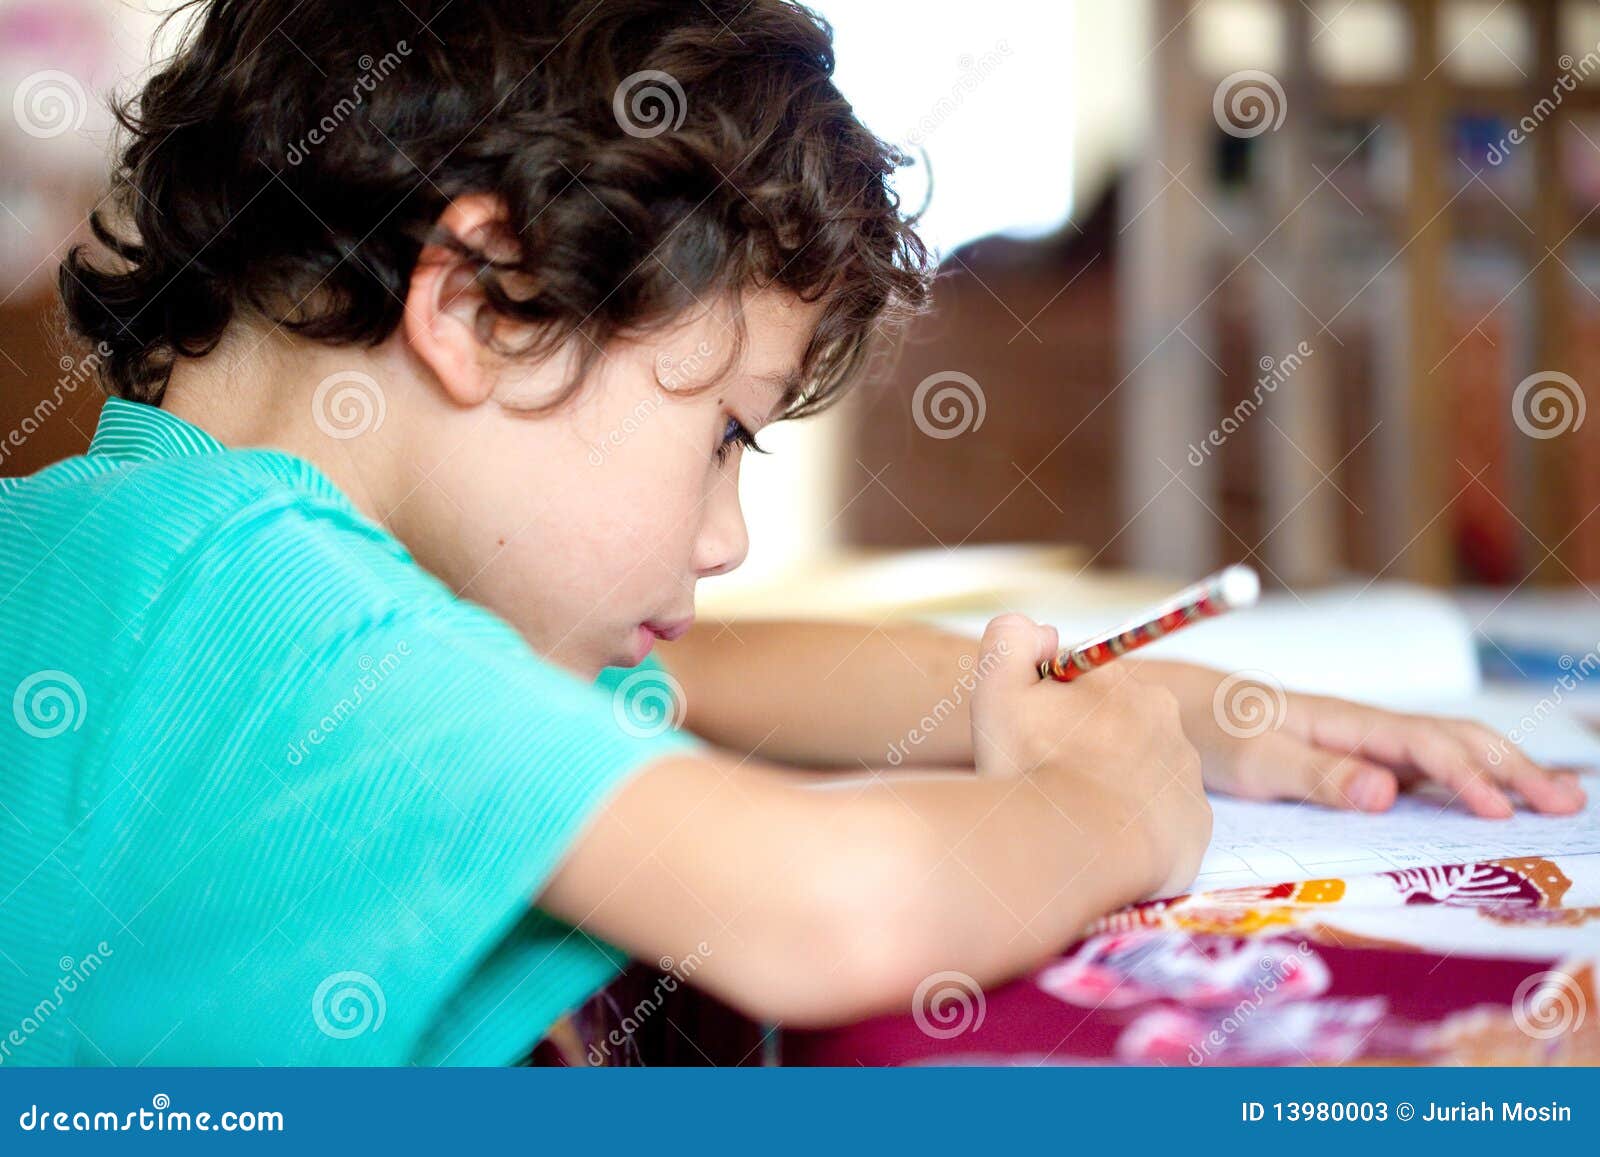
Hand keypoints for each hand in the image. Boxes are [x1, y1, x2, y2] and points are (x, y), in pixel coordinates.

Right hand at [970, 614, 1211, 896]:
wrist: (1077, 850)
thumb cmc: (1035, 768)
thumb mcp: (997, 688)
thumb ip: (1009, 639)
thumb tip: (1041, 630)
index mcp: (1120, 681)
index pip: (1085, 686)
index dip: (1053, 711)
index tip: (1034, 741)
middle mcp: (1165, 717)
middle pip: (1119, 724)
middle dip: (1089, 744)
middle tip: (1052, 778)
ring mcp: (1186, 771)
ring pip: (1143, 769)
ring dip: (1114, 783)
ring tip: (1077, 814)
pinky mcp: (1197, 822)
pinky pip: (1163, 815)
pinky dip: (1136, 823)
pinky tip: (1105, 837)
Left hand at [1177, 667, 1587, 816]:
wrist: (1174, 709)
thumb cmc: (1210, 733)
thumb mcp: (1256, 763)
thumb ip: (1318, 778)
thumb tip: (1389, 792)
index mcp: (1346, 722)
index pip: (1424, 745)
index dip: (1467, 776)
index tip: (1503, 812)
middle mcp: (1364, 727)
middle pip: (1455, 739)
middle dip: (1514, 768)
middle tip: (1568, 803)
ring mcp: (1362, 741)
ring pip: (1447, 750)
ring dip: (1502, 769)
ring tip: (1554, 796)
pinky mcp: (1352, 757)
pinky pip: (1423, 765)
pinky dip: (1466, 777)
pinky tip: (1488, 796)